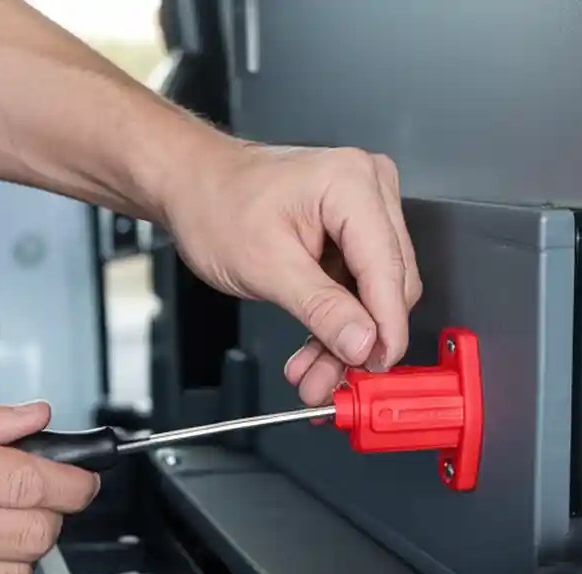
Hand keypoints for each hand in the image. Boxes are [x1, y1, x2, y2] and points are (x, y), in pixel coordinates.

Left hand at [166, 143, 421, 405]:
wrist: (193, 186)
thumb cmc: (216, 205)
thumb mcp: (266, 266)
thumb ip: (321, 307)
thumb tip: (363, 342)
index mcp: (352, 184)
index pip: (388, 268)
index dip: (387, 327)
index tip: (378, 367)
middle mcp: (369, 189)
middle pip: (387, 283)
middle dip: (360, 339)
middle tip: (330, 380)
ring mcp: (363, 208)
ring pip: (373, 292)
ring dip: (346, 338)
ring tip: (315, 375)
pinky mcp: (352, 230)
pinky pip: (357, 285)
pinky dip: (336, 320)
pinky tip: (316, 352)